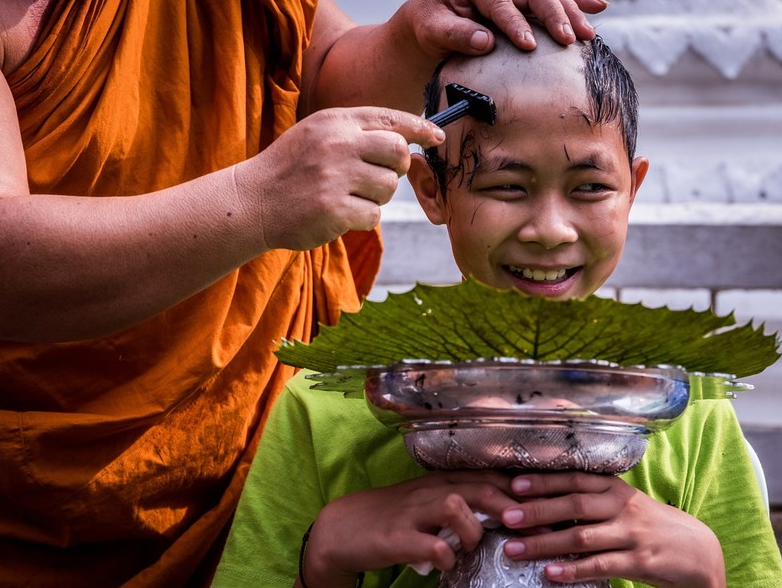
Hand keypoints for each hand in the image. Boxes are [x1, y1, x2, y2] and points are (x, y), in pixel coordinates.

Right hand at [234, 106, 443, 251]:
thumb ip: (355, 132)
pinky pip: (374, 215)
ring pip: (389, 187)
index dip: (420, 128)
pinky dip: (362, 218)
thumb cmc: (290, 170)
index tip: (436, 136)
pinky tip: (339, 214)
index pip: (390, 118)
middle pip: (399, 152)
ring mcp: (336, 178)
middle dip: (398, 167)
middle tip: (378, 175)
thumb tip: (406, 140)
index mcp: (334, 122)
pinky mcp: (334, 210)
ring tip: (348, 196)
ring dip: (377, 196)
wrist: (252, 202)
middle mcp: (337, 145)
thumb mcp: (316, 135)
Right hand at [302, 471, 519, 586]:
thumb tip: (507, 511)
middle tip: (529, 528)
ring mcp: (412, 513)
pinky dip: (445, 556)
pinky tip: (446, 563)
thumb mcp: (428, 502)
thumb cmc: (393, 516)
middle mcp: (428, 490)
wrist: (344, 528)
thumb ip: (462, 502)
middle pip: (478, 487)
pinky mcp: (396, 537)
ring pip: (455, 505)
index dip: (517, 489)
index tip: (544, 505)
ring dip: (473, 528)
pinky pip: (430, 544)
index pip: (486, 475)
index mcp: (440, 481)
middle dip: (510, 507)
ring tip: (473, 545)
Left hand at [398, 0, 607, 57]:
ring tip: (588, 31)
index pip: (498, 2)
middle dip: (553, 16)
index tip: (527, 44)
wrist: (431, 19)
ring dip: (571, 12)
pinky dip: (576, 2)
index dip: (514, 22)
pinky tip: (597, 6)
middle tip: (569, 38)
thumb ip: (456, 34)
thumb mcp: (432, 28)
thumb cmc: (428, 24)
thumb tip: (483, 42)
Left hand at [500, 473, 725, 587]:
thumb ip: (591, 499)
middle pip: (574, 504)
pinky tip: (551, 573)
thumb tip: (542, 500)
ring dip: (545, 544)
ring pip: (581, 537)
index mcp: (614, 488)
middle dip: (537, 510)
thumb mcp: (624, 502)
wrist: (698, 550)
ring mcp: (631, 533)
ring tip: (515, 549)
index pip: (574, 479)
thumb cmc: (649, 523)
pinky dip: (573, 570)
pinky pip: (601, 565)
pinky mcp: (640, 561)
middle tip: (507, 516)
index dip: (544, 481)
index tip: (514, 484)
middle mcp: (622, 506)